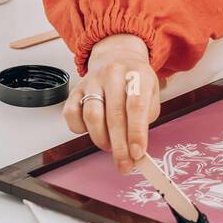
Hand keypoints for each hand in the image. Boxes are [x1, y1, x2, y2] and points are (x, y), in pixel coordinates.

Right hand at [64, 33, 160, 173]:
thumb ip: (145, 121)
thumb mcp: (151, 95)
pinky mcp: (75, 89)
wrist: (117, 58)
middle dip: (120, 146)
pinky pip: (71, 114)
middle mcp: (113, 74)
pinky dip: (80, 129)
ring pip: (92, 115)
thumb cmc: (136, 83)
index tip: (137, 154)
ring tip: (109, 146)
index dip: (136, 132)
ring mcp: (92, 80)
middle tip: (124, 164)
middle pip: (115, 115)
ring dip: (101, 138)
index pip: (137, 106)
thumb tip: (136, 151)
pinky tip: (91, 131)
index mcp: (138, 74)